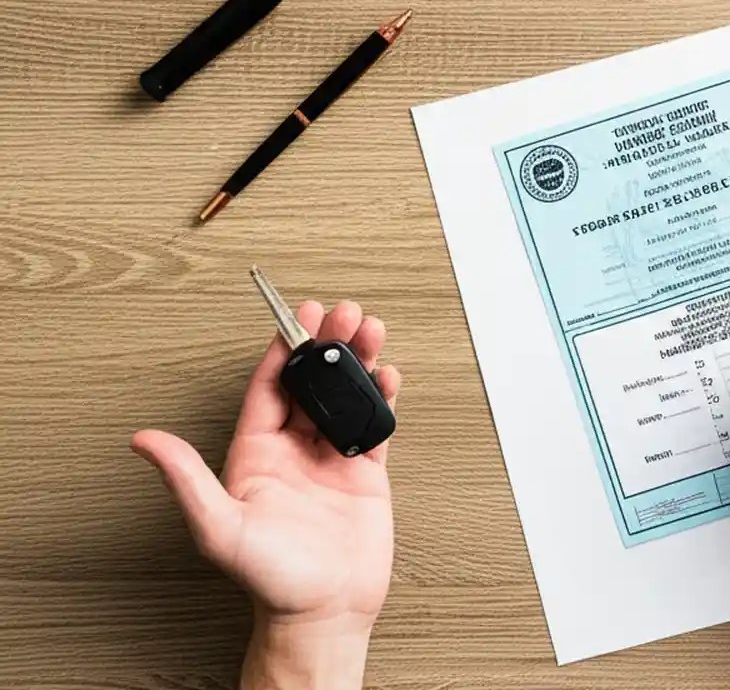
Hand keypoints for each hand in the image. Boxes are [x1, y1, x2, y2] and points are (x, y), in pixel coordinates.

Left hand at [132, 301, 398, 688]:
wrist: (323, 614)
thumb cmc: (271, 581)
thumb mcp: (219, 527)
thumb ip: (186, 479)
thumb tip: (143, 440)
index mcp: (255, 455)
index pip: (269, 388)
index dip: (284, 349)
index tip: (297, 317)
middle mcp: (293, 452)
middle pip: (312, 383)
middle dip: (328, 344)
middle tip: (342, 313)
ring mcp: (330, 461)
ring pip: (344, 397)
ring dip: (358, 363)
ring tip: (370, 332)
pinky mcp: (364, 475)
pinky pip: (373, 425)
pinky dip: (382, 398)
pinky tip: (388, 377)